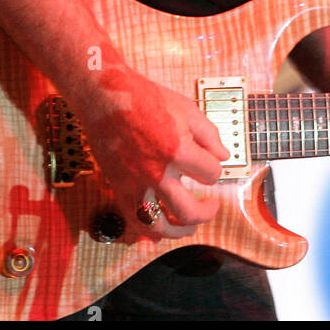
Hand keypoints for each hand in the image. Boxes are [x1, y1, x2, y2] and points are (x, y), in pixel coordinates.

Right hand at [78, 66, 229, 238]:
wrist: (107, 98)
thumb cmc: (145, 99)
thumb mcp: (187, 110)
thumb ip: (209, 135)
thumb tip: (222, 155)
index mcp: (177, 152)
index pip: (211, 174)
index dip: (215, 170)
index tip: (212, 165)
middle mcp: (157, 174)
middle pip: (189, 212)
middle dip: (206, 213)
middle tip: (211, 206)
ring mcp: (135, 184)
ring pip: (158, 225)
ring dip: (177, 232)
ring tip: (188, 227)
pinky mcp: (119, 187)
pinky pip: (132, 220)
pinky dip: (147, 231)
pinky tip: (158, 229)